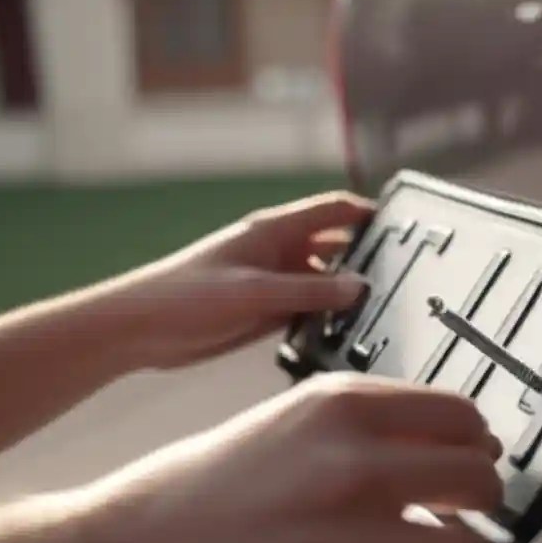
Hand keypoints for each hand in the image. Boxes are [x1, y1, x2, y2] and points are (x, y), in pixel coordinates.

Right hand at [70, 373, 502, 542]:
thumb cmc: (197, 490)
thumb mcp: (285, 423)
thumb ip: (363, 427)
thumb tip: (448, 442)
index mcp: (342, 407)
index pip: (462, 416)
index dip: (474, 441)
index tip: (470, 456)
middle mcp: (358, 465)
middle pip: (480, 479)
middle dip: (479, 498)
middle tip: (457, 510)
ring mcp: (354, 540)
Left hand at [107, 191, 373, 368]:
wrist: (139, 330)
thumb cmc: (183, 296)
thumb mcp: (254, 292)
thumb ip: (308, 290)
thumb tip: (358, 287)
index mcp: (273, 231)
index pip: (332, 210)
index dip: (366, 212)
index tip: (401, 225)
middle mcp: (277, 252)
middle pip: (333, 246)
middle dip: (363, 257)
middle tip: (399, 276)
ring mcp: (272, 282)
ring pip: (322, 282)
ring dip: (344, 293)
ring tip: (379, 309)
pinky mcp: (264, 311)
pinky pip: (307, 309)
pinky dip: (325, 318)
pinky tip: (344, 332)